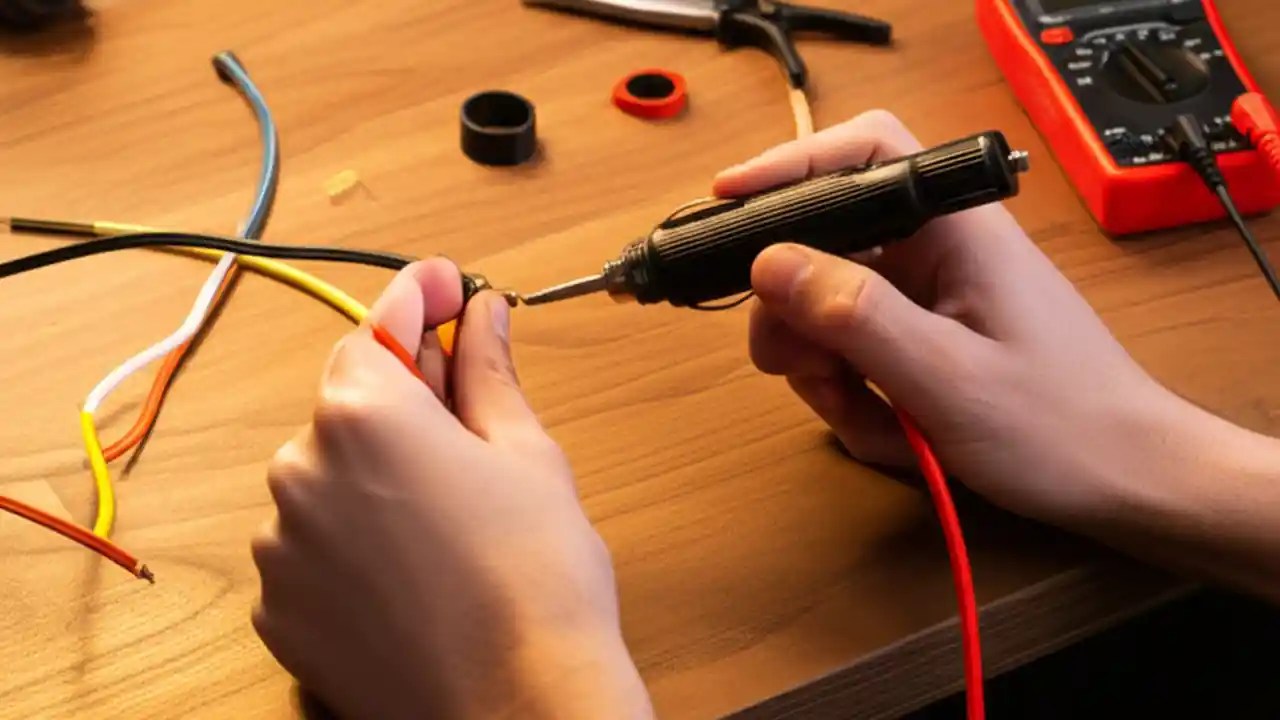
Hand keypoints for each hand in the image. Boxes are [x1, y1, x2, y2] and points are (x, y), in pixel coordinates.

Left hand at [251, 259, 651, 719]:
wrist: (517, 708)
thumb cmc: (536, 581)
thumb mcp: (525, 454)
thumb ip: (489, 374)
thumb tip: (483, 317)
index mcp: (364, 414)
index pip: (382, 326)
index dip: (419, 297)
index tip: (443, 283)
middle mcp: (302, 469)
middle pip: (352, 400)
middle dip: (408, 394)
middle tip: (472, 408)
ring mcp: (282, 545)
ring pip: (330, 474)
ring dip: (377, 470)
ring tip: (451, 511)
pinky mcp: (279, 609)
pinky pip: (313, 542)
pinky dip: (352, 535)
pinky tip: (415, 560)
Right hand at [717, 110, 1265, 532]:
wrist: (1125, 484)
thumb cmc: (1061, 427)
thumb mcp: (947, 378)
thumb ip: (857, 316)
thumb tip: (768, 262)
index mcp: (954, 229)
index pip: (862, 154)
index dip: (787, 167)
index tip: (725, 209)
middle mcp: (935, 250)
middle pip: (822, 247)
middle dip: (799, 318)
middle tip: (810, 374)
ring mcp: (927, 297)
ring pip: (826, 311)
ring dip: (830, 374)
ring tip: (874, 420)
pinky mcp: (922, 340)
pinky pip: (853, 354)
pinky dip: (856, 398)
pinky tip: (894, 433)